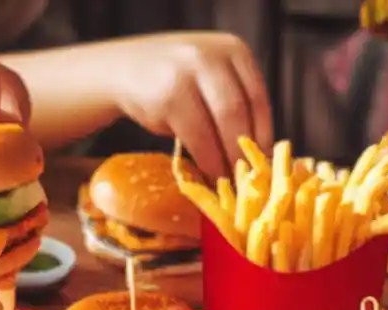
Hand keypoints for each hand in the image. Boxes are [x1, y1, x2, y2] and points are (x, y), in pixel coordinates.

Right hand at [104, 32, 272, 179]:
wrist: (123, 69)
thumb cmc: (174, 82)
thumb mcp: (210, 78)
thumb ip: (235, 100)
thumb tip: (260, 151)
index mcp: (233, 50)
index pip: (258, 98)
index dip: (264, 135)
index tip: (263, 163)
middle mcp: (213, 56)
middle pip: (241, 111)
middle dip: (244, 150)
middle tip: (247, 180)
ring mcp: (189, 72)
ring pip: (223, 123)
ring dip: (227, 158)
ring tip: (229, 181)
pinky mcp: (169, 96)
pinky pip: (198, 136)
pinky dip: (207, 160)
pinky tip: (209, 174)